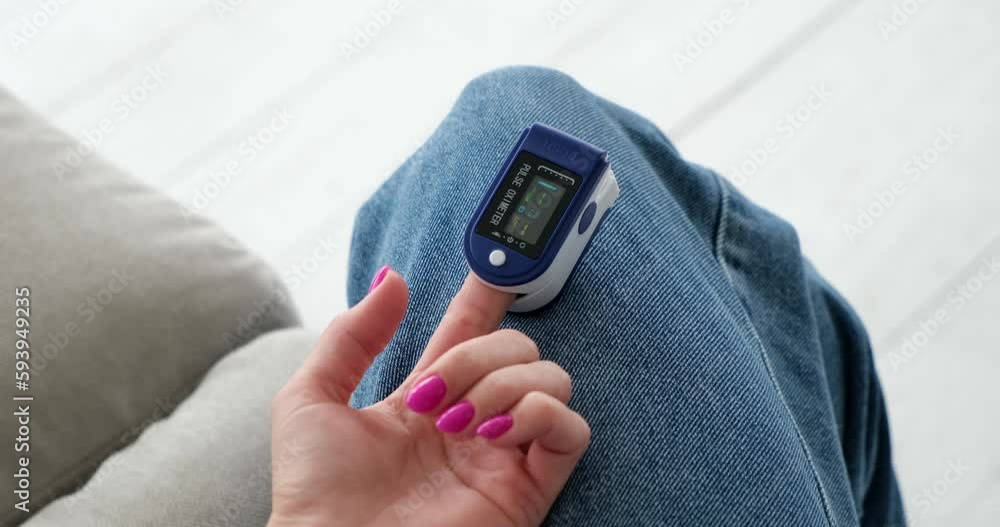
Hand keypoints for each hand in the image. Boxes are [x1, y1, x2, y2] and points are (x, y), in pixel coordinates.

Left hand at [268, 267, 590, 526]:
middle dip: (475, 355)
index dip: (486, 295)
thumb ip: (352, 335)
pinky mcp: (527, 487)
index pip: (471, 331)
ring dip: (500, 385)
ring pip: (549, 378)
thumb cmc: (314, 494)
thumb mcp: (311, 399)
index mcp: (427, 397)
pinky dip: (542, 415)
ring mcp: (503, 452)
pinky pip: (571, 430)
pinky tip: (494, 434)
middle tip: (429, 395)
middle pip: (515, 347)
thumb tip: (392, 280)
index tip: (493, 264)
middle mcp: (471, 419)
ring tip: (456, 424)